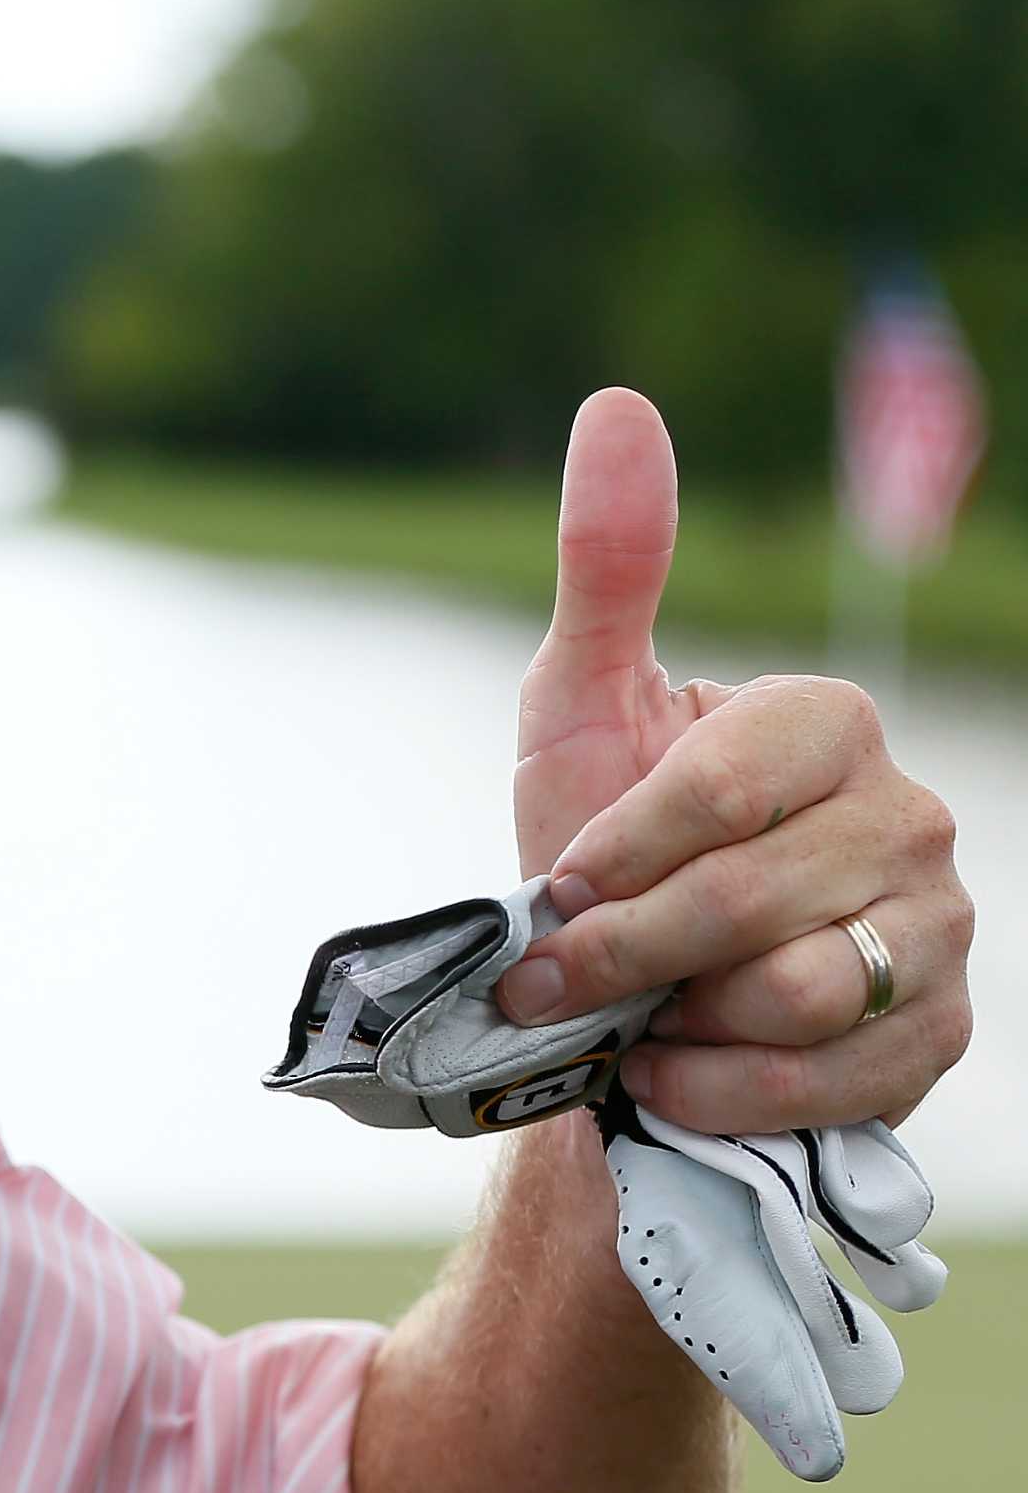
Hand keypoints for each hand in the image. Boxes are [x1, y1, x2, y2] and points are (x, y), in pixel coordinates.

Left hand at [495, 390, 972, 1131]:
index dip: (616, 854)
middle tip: (561, 977)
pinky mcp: (933, 1034)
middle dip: (623, 952)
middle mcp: (909, 815)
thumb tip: (618, 402)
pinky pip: (825, 1079)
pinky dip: (721, 1090)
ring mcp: (937, 928)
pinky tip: (677, 1072)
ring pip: (795, 991)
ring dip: (678, 1020)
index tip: (555, 890)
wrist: (618, 1004)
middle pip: (742, 901)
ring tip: (642, 1011)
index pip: (716, 794)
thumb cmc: (593, 842)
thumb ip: (608, 563)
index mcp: (826, 725)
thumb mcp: (577, 703)